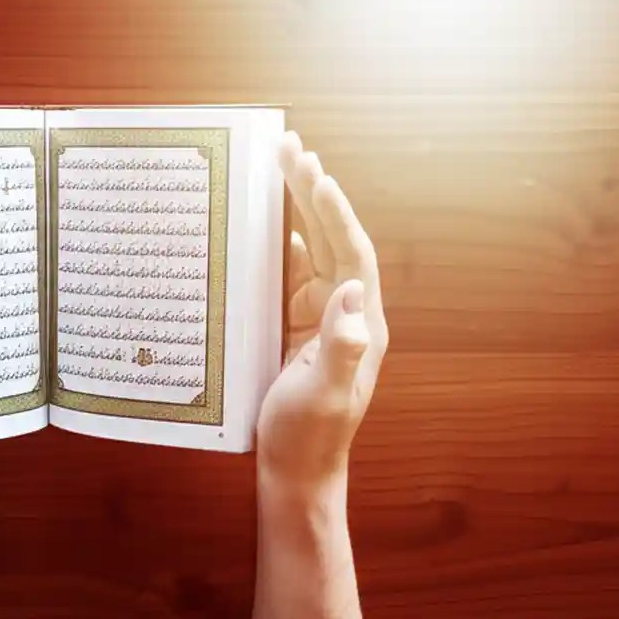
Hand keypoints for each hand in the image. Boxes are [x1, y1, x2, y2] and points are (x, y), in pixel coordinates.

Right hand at [257, 132, 388, 487]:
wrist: (295, 470)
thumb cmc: (310, 438)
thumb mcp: (324, 397)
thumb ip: (340, 346)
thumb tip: (352, 289)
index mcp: (360, 324)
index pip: (351, 254)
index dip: (334, 212)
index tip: (314, 175)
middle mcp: (344, 312)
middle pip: (330, 239)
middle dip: (312, 193)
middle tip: (289, 148)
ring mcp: (319, 317)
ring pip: (309, 250)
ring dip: (294, 210)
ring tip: (275, 168)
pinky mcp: (294, 326)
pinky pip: (285, 275)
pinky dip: (273, 244)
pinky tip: (259, 224)